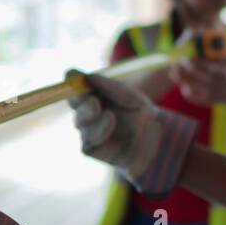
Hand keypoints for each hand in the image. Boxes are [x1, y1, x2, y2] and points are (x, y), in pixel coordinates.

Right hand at [68, 70, 198, 195]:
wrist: (153, 140)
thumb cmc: (140, 115)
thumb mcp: (133, 98)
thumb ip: (113, 88)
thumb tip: (90, 77)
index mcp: (93, 93)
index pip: (75, 84)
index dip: (72, 79)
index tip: (73, 76)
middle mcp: (87, 111)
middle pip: (73, 102)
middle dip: (79, 99)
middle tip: (93, 99)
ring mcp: (87, 130)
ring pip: (79, 122)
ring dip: (91, 117)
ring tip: (110, 115)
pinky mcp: (91, 149)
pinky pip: (87, 142)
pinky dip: (98, 132)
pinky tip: (110, 124)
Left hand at [170, 57, 225, 106]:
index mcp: (222, 73)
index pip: (204, 65)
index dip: (193, 60)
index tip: (185, 54)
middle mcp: (215, 83)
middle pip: (194, 76)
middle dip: (183, 68)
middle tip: (175, 62)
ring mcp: (212, 93)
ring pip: (192, 87)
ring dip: (181, 80)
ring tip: (172, 73)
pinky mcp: (210, 101)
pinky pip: (195, 98)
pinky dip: (188, 94)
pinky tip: (183, 88)